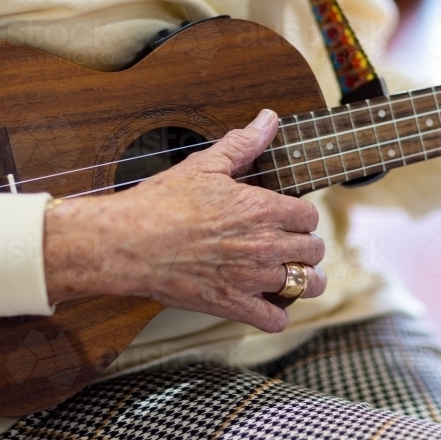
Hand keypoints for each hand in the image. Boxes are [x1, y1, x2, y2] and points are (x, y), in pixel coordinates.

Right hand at [43, 109, 325, 332]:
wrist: (127, 242)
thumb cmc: (161, 202)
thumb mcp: (205, 165)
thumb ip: (243, 143)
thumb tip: (268, 119)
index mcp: (261, 208)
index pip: (309, 216)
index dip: (302, 217)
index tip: (290, 219)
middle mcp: (263, 244)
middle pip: (313, 250)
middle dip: (306, 247)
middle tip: (291, 247)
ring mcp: (250, 277)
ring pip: (305, 285)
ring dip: (303, 281)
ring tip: (291, 277)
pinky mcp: (231, 304)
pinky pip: (274, 320)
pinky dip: (276, 315)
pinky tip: (267, 304)